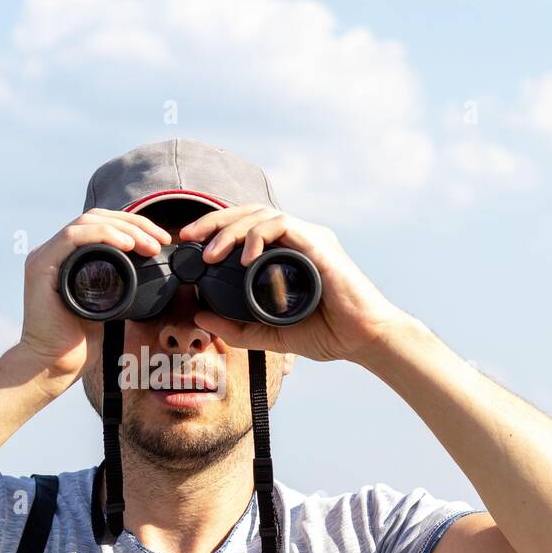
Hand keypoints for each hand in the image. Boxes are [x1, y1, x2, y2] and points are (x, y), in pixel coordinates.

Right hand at [16, 208, 170, 387]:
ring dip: (123, 228)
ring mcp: (45, 256)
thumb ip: (116, 283)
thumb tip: (145, 270)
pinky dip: (102, 236)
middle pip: (96, 218)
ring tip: (149, 243)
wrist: (52, 365)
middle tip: (160, 239)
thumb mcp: (106, 304)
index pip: (102, 226)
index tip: (160, 240)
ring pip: (87, 222)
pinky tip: (126, 244)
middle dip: (134, 223)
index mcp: (68, 257)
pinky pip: (73, 237)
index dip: (133, 226)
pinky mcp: (41, 266)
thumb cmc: (76, 342)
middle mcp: (54, 252)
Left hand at [179, 205, 398, 363]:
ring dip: (231, 229)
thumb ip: (236, 328)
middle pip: (248, 213)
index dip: (215, 230)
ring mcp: (307, 238)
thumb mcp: (270, 335)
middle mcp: (296, 239)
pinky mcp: (317, 242)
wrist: (363, 339)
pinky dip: (258, 235)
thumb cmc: (327, 333)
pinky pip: (281, 224)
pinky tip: (244, 257)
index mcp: (285, 254)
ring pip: (261, 214)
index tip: (189, 245)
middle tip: (188, 238)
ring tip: (211, 254)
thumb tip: (199, 316)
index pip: (245, 229)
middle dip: (214, 222)